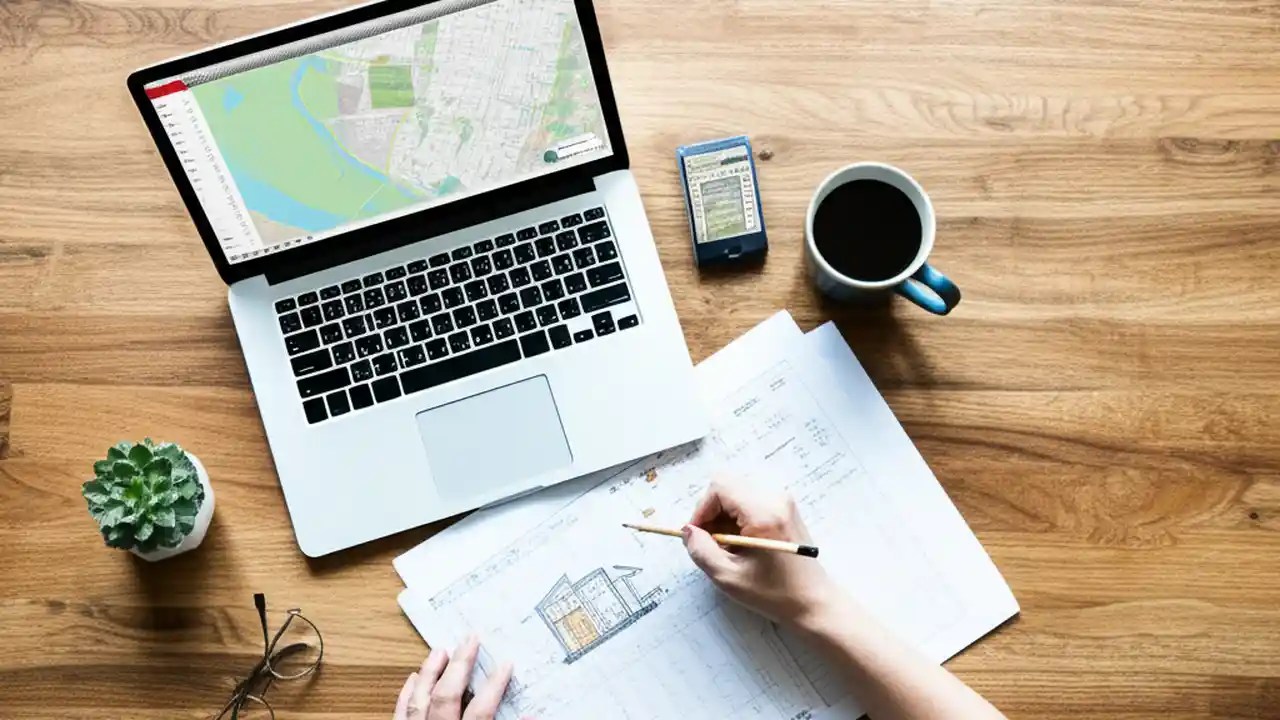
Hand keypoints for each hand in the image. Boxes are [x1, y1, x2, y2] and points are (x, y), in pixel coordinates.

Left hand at [394, 636, 513, 719]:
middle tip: (469, 640)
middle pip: (446, 696)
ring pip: (419, 701)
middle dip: (459, 666)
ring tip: (440, 650)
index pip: (480, 711)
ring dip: (430, 673)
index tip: (505, 664)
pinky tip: (413, 678)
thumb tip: (530, 715)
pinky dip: (406, 695)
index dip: (494, 687)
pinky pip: (400, 714)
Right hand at [682, 478, 835, 624]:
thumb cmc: (774, 593)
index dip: (701, 509)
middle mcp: (775, 498)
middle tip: (711, 543)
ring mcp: (783, 501)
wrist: (813, 601)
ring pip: (737, 492)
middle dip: (712, 512)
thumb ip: (701, 550)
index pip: (719, 487)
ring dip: (724, 516)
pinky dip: (738, 517)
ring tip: (727, 547)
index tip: (698, 535)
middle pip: (727, 486)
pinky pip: (750, 500)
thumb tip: (687, 531)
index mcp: (764, 512)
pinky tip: (741, 543)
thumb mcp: (729, 577)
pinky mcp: (785, 508)